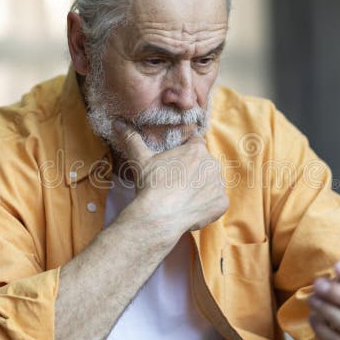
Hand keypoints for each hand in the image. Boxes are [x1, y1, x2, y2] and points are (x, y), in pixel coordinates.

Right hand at [113, 121, 228, 233]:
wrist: (160, 215)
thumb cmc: (151, 184)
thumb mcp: (140, 159)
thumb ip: (132, 139)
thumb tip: (118, 124)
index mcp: (196, 150)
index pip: (195, 144)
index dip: (185, 153)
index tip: (176, 163)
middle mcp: (212, 164)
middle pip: (205, 165)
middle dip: (194, 172)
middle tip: (176, 183)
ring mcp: (219, 185)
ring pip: (212, 183)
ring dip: (202, 188)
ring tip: (183, 198)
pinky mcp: (222, 203)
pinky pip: (217, 202)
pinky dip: (207, 206)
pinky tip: (191, 209)